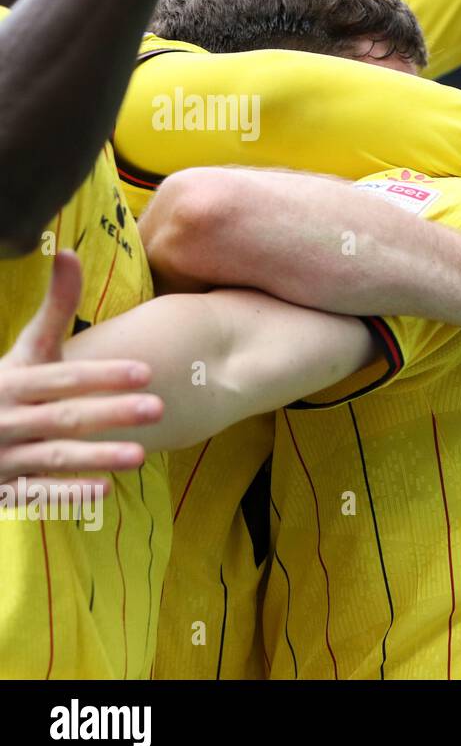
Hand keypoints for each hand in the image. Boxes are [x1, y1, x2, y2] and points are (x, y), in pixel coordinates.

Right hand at [0, 253, 162, 502]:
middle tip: (158, 409)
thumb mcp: (22, 352)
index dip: (103, 375)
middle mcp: (7, 418)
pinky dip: (67, 493)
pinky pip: (36, 494)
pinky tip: (105, 492)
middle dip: (110, 413)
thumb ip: (52, 310)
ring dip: (97, 457)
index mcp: (11, 382)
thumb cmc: (0, 386)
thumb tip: (68, 252)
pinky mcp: (4, 486)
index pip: (64, 377)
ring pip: (54, 457)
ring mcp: (4, 455)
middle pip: (65, 416)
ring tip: (141, 455)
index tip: (146, 371)